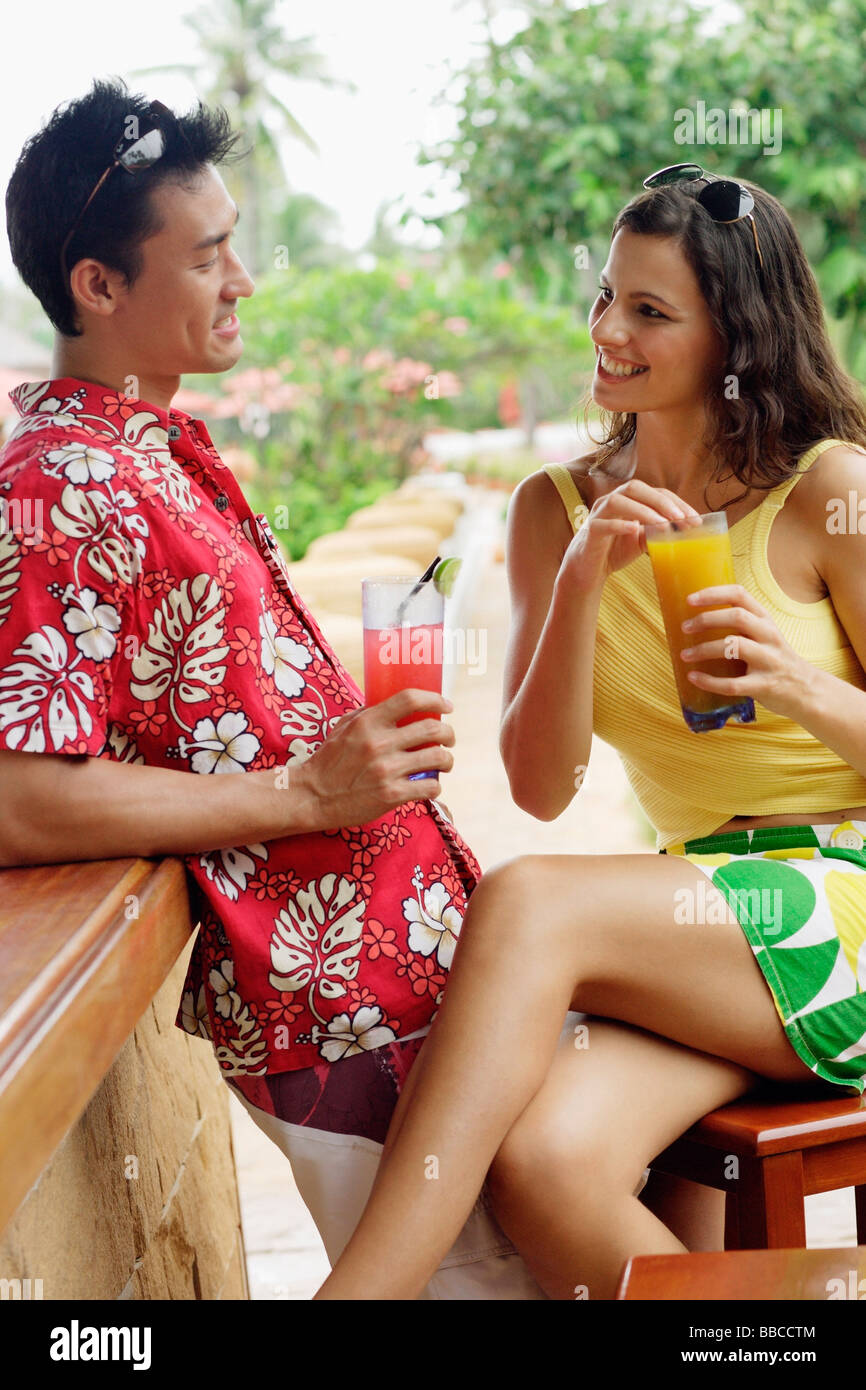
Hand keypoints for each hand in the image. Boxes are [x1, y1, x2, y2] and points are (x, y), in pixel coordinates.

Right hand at [291, 688, 454, 829]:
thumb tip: (396, 705)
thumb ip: (369, 714)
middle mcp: (379, 743)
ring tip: (444, 763)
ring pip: (437, 758)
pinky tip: (430, 786)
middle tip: (449, 739)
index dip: (435, 699)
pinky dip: (435, 786)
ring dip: (447, 760)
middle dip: (449, 733)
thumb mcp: (343, 727)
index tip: (447, 707)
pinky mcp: (391, 795)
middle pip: (432, 728)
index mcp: (368, 722)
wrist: (313, 796)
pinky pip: (429, 787)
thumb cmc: (329, 761)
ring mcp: (387, 770)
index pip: (410, 699)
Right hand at [563, 479, 701, 591]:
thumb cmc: (615, 551)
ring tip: (663, 525)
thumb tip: (685, 528)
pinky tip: (635, 530)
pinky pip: (603, 524)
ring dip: (643, 511)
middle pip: (636, 488)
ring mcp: (598, 513)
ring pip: (618, 501)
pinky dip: (620, 525)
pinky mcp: (590, 530)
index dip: (676, 503)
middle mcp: (612, 501)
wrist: (588, 570)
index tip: (695, 520)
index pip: (655, 493)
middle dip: (661, 501)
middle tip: (681, 518)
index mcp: (628, 500)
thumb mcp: (643, 540)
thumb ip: (658, 531)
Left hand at [679, 583, 811, 718]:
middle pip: (736, 617)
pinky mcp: (764, 685)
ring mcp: (768, 660)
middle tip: (685, 628)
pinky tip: (693, 677)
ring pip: (733, 647)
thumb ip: (742, 624)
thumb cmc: (775, 659)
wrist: (806, 690)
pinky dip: (709, 681)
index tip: (690, 599)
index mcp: (765, 619)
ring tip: (684, 655)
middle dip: (706, 620)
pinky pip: (733, 684)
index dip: (713, 594)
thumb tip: (697, 619)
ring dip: (704, 650)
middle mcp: (769, 635)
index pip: (740, 595)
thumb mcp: (764, 634)